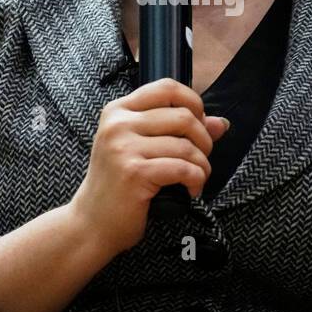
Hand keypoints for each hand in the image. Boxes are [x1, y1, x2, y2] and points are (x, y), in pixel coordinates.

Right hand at [70, 77, 229, 255]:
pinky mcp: (134, 172)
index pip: (167, 88)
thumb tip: (221, 123)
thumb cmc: (118, 186)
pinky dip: (196, 180)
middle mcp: (118, 124)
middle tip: (200, 159)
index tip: (199, 124)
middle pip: (183, 116)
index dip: (193, 103)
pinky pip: (184, 168)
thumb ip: (178, 131)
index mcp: (118, 111)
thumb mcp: (142, 149)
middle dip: (204, 139)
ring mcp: (123, 147)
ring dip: (202, 165)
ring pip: (187, 145)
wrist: (91, 223)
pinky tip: (191, 191)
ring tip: (196, 178)